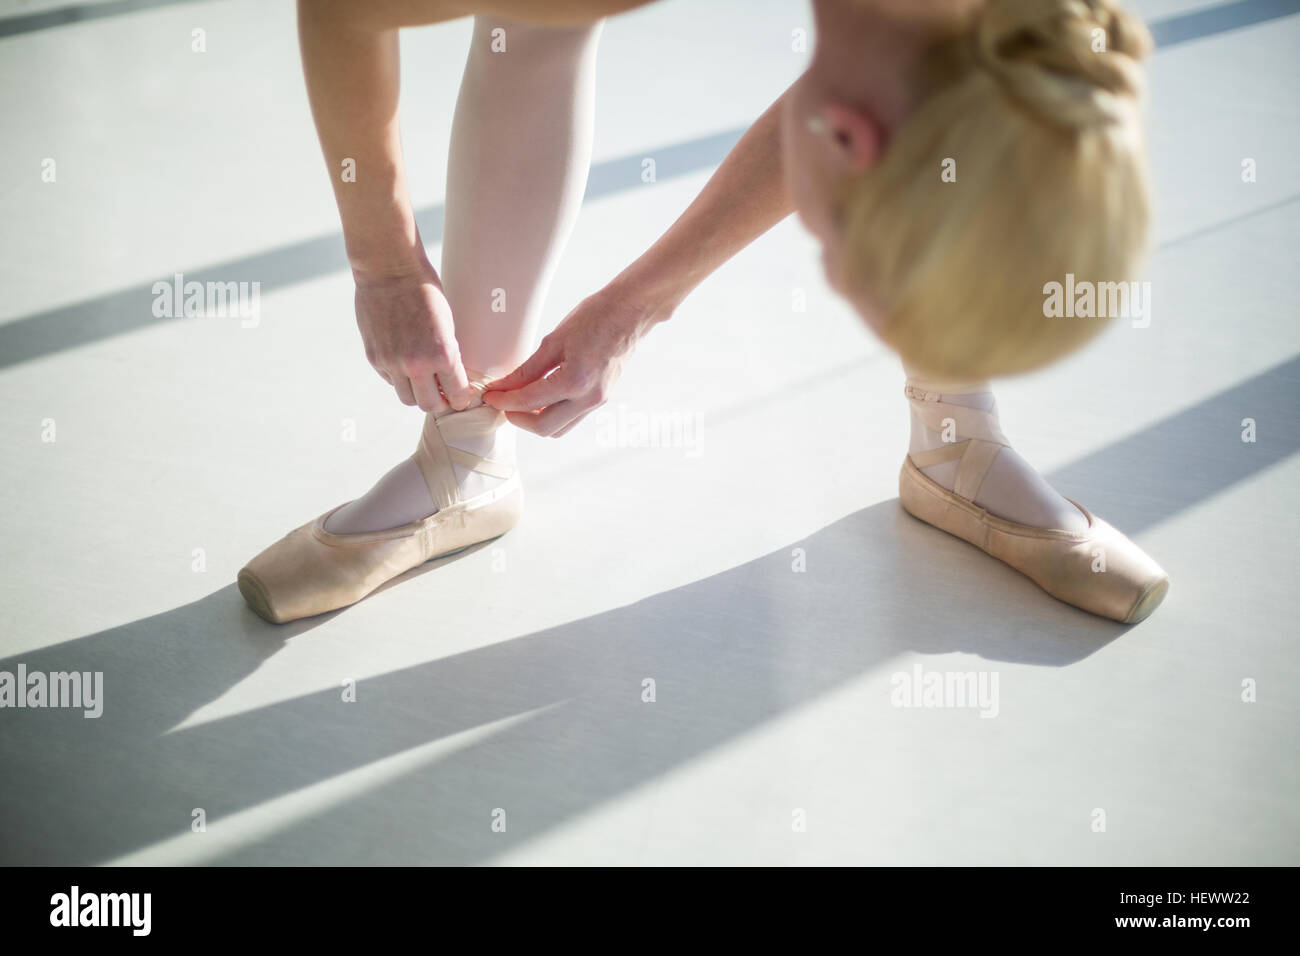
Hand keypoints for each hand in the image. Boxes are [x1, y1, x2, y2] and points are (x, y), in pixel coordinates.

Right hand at [353, 262, 472, 411]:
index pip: (456, 395)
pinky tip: (404, 363)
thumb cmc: (425, 291)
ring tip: (423, 381)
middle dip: (438, 403)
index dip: (460, 400)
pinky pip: (389, 380)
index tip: (460, 399)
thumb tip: (449, 377)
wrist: (389, 270)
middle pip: (428, 405)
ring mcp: (392, 363)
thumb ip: (447, 354)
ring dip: (416, 393)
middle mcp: (416, 365)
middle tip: (442, 395)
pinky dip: (398, 377)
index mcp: (442, 355)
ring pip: (406, 398)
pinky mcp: (374, 357)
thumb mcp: (448, 324)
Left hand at [482, 284, 667, 436]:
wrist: (630, 312)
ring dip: (535, 421)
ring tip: (520, 402)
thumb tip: (503, 387)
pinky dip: (552, 415)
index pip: (528, 401)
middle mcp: (588, 398)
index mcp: (574, 380)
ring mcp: (597, 402)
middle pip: (543, 427)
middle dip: (517, 418)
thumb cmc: (594, 317)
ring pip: (558, 429)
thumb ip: (527, 370)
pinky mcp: (601, 399)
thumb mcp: (554, 341)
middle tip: (502, 402)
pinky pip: (571, 419)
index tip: (490, 395)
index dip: (503, 400)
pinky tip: (541, 399)